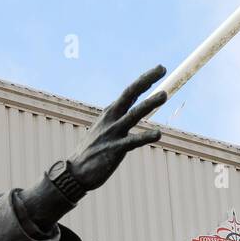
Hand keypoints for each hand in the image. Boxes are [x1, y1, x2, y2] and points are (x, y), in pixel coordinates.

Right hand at [68, 65, 168, 191]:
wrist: (75, 172)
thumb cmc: (93, 151)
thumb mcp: (105, 129)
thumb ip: (119, 118)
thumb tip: (130, 108)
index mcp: (110, 113)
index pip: (130, 92)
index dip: (145, 80)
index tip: (160, 69)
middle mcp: (111, 119)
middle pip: (130, 94)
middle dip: (146, 81)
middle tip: (162, 68)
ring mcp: (112, 133)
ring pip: (133, 115)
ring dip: (148, 104)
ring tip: (164, 95)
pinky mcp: (114, 150)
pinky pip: (132, 141)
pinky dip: (145, 136)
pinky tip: (158, 133)